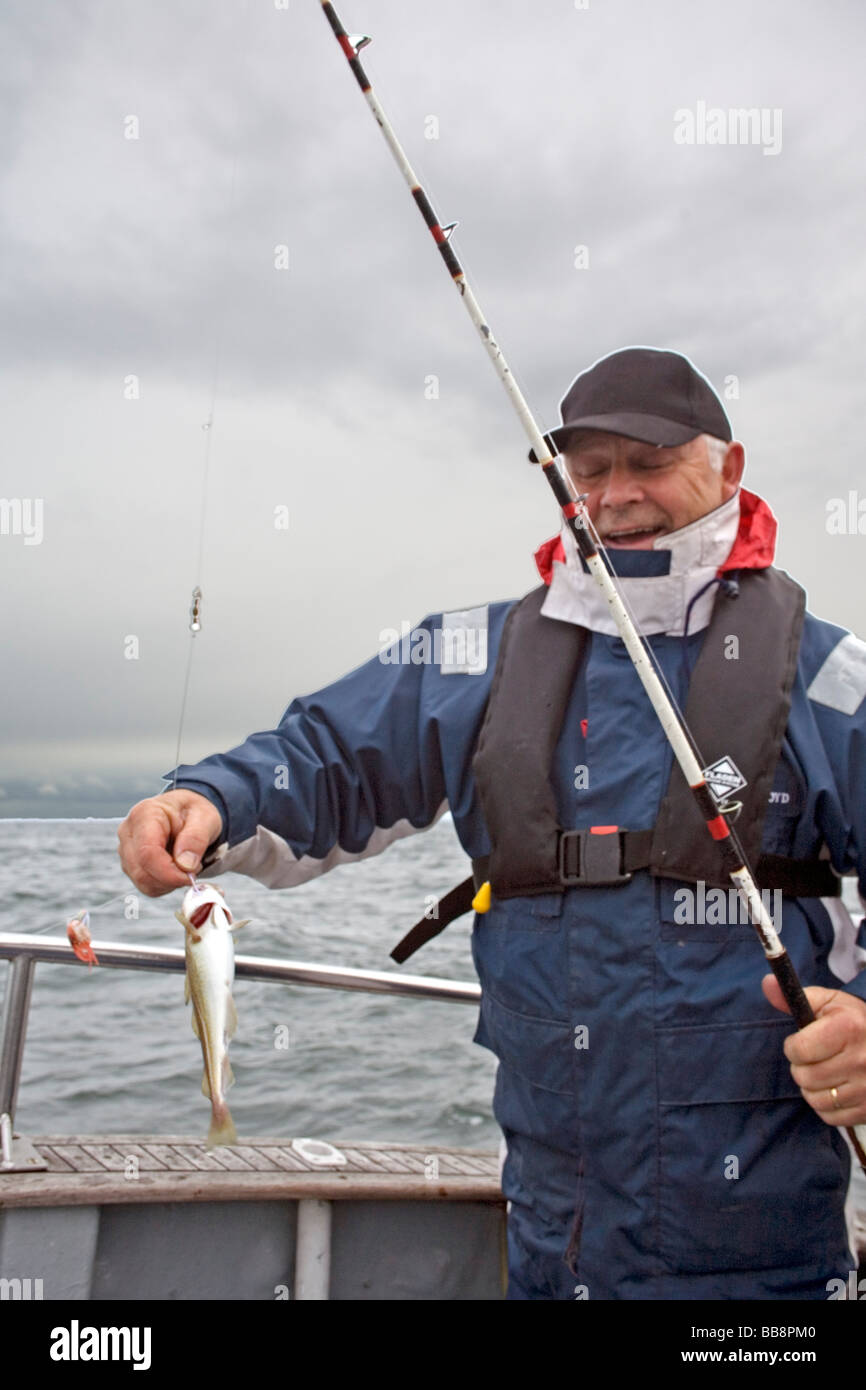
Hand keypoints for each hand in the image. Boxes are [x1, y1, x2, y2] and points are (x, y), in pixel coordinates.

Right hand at [117, 790, 223, 896]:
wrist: (185, 811)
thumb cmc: (193, 811)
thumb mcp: (204, 817)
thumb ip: (196, 839)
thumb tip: (185, 865)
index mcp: (145, 814)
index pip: (147, 853)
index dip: (169, 872)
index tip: (191, 875)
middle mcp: (129, 832)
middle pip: (141, 871)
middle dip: (171, 878)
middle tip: (194, 868)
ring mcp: (126, 850)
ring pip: (142, 882)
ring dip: (168, 883)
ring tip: (185, 865)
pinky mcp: (130, 864)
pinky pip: (145, 886)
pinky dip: (164, 885)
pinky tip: (175, 870)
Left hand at [762, 975, 865, 1126]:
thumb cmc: (854, 1021)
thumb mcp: (829, 1002)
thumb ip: (794, 996)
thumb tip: (766, 983)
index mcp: (849, 1028)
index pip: (799, 1050)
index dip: (794, 1047)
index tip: (803, 1043)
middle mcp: (861, 1060)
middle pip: (804, 1077)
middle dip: (802, 1067)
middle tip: (816, 1058)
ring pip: (815, 1100)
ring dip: (812, 1087)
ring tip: (826, 1072)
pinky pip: (829, 1116)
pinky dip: (826, 1106)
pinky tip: (836, 1088)